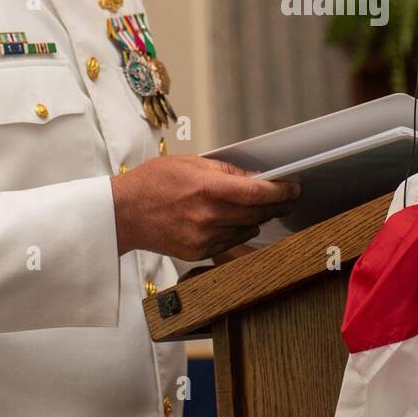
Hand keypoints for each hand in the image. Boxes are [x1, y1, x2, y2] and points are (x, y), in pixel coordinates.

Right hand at [110, 155, 299, 259]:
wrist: (123, 213)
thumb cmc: (152, 182)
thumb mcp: (190, 164)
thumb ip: (226, 172)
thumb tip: (255, 177)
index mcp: (208, 189)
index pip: (258, 193)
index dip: (281, 191)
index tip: (293, 187)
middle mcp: (209, 216)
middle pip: (257, 214)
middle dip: (276, 205)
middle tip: (287, 197)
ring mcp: (204, 237)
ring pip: (247, 230)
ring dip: (259, 219)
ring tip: (264, 208)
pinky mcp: (198, 252)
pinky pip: (230, 243)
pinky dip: (239, 231)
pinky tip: (237, 221)